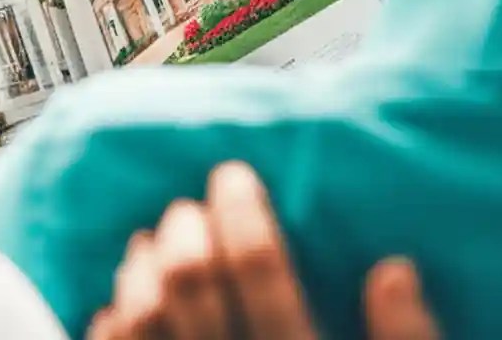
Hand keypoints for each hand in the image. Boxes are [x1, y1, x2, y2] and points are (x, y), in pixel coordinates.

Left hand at [87, 162, 439, 339]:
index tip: (233, 176)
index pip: (263, 274)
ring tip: (146, 242)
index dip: (242, 214)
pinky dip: (109, 324)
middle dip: (184, 228)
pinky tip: (117, 305)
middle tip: (188, 208)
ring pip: (141, 314)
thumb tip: (391, 269)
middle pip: (192, 282)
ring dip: (138, 267)